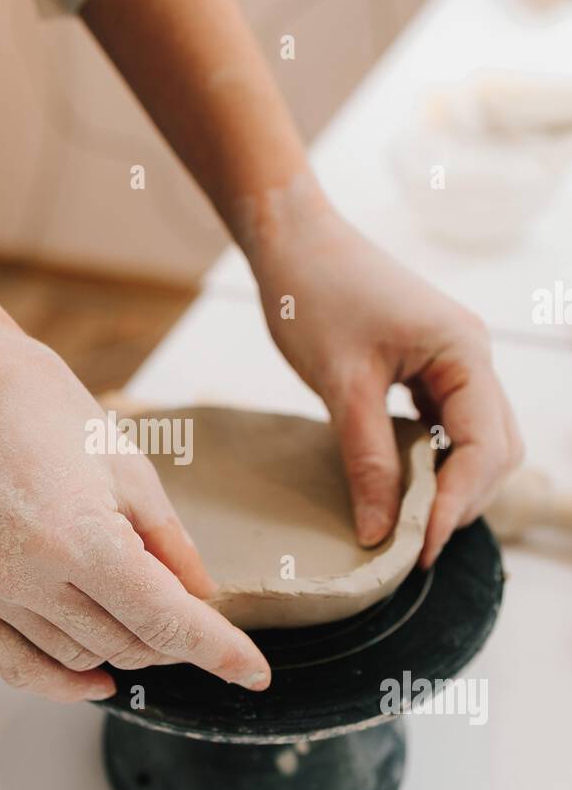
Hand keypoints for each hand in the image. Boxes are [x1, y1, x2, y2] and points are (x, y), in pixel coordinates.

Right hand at [0, 314, 270, 701]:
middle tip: (190, 617)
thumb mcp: (125, 462)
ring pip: (77, 659)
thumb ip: (169, 541)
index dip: (219, 651)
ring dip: (121, 650)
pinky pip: (14, 666)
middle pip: (127, 645)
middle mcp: (29, 575)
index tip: (251, 672)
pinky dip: (60, 682)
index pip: (168, 621)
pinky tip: (93, 676)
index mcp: (83, 537)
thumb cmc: (33, 402)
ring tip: (136, 618)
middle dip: (173, 641)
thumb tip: (200, 596)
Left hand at [251, 196, 522, 565]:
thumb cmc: (315, 296)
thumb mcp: (341, 385)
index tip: (419, 549)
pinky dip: (431, 462)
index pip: (484, 448)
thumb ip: (367, 460)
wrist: (293, 240)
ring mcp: (454, 361)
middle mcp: (473, 356)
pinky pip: (447, 427)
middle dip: (461, 500)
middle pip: (496, 450)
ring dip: (449, 485)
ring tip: (407, 524)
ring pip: (476, 442)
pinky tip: (401, 485)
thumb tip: (381, 534)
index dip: (456, 505)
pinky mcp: (430, 367)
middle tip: (412, 545)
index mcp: (465, 352)